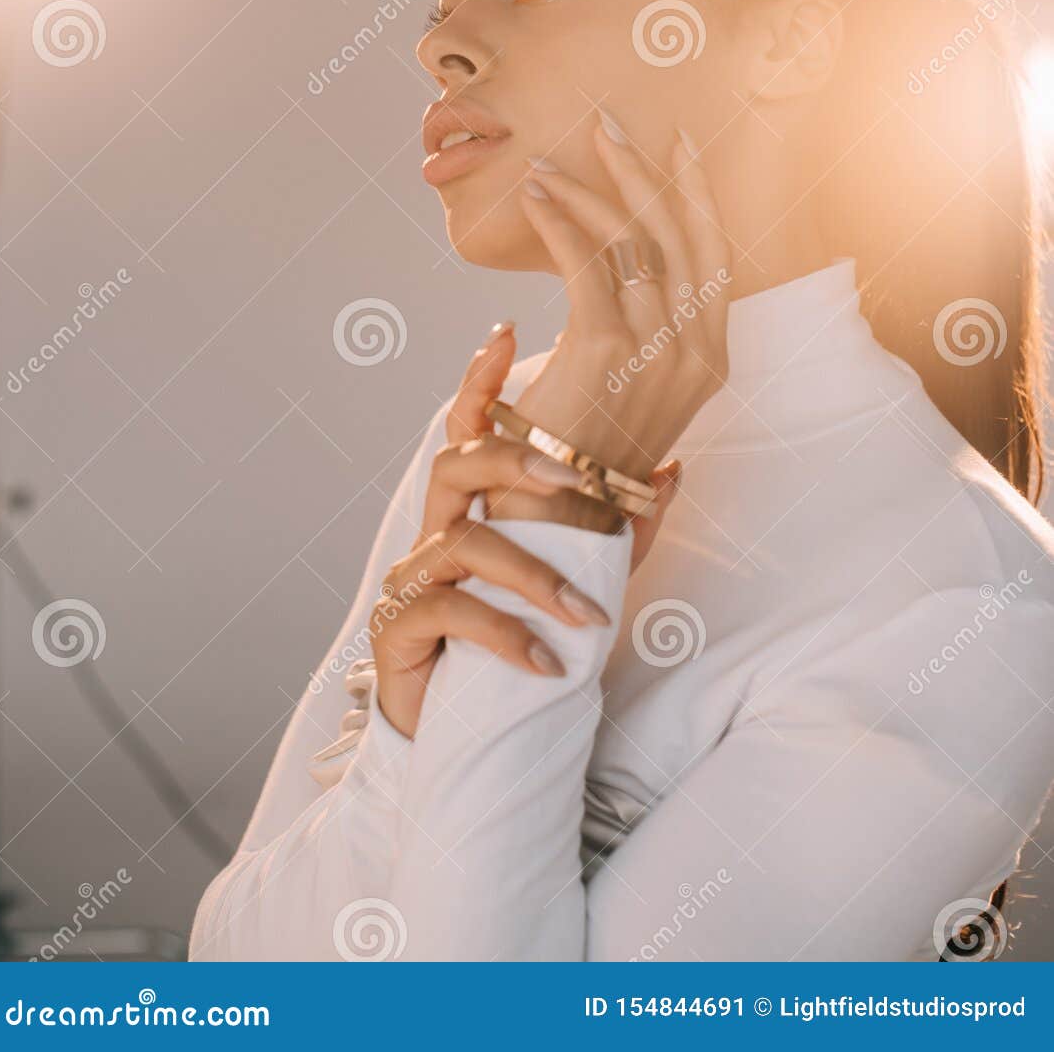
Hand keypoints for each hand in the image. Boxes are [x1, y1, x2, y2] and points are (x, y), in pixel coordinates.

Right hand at [370, 327, 679, 738]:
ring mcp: (412, 577)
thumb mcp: (577, 584)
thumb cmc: (520, 649)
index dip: (481, 381)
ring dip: (532, 576)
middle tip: (573, 482)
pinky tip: (544, 662)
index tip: (504, 331)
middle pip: (455, 464)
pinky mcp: (400, 626)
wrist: (468, 739)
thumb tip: (671, 470)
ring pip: (463, 542)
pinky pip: (451, 611)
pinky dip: (505, 634)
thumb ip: (617, 531)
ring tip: (585, 618)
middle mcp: (433, 532)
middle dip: (515, 461)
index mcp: (471, 512)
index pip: (471, 430)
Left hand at [504, 115, 730, 486]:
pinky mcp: (605, 349)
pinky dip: (559, 223)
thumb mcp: (639, 386)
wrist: (560, 514)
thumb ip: (646, 329)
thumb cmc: (589, 450)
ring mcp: (656, 350)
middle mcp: (696, 349)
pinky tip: (536, 200)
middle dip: (642, 172)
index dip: (697, 193)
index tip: (677, 145)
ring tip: (547, 166)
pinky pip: (585, 265)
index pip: (714, 254)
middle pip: (676, 234)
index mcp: (712, 356)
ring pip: (627, 243)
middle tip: (609, 127)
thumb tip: (622, 272)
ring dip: (583, 193)